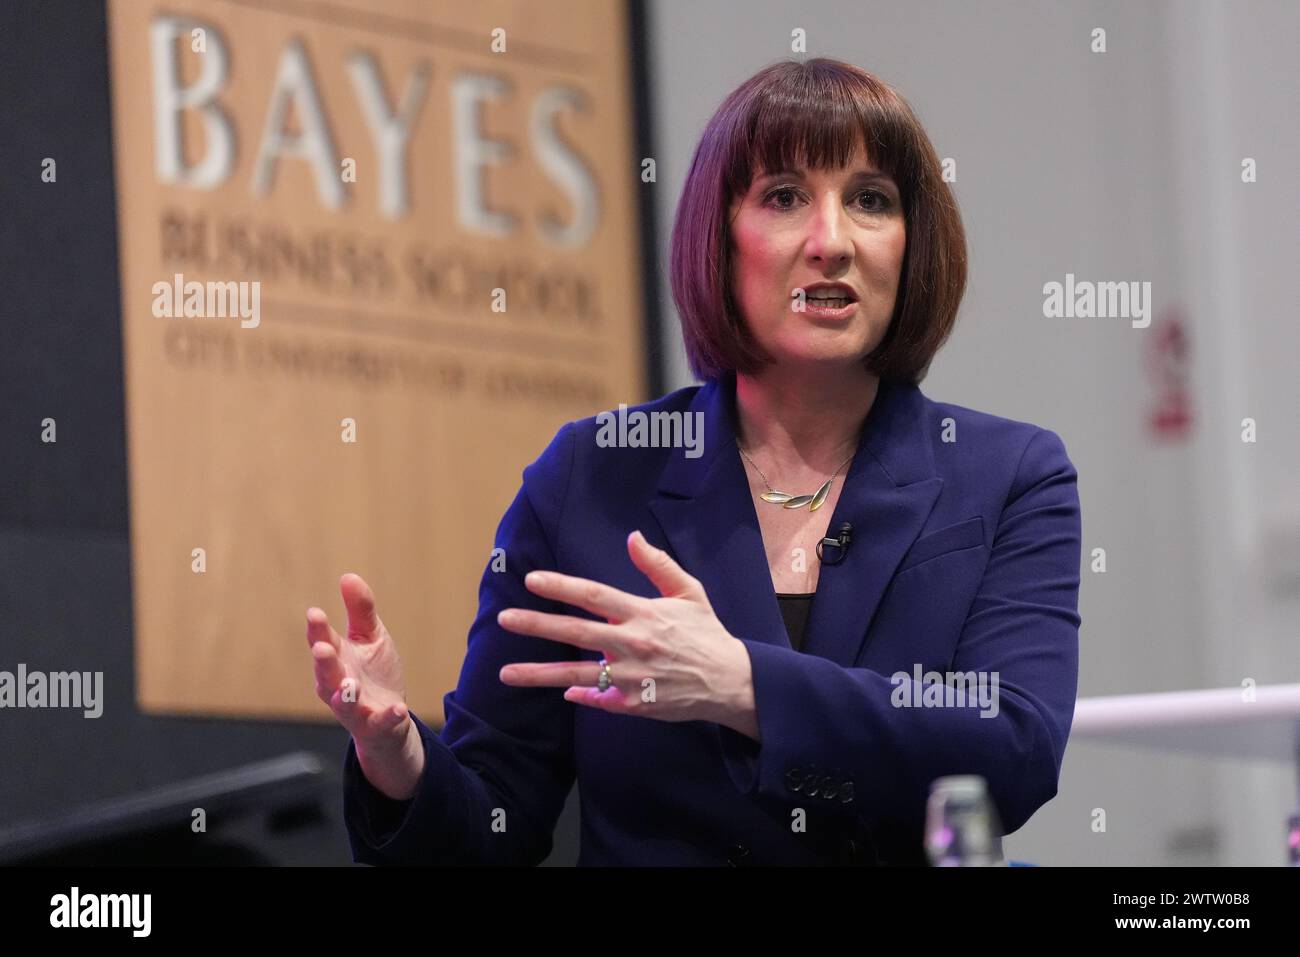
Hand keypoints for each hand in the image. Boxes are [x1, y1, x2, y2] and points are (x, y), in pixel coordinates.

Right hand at [306, 575, 422, 795]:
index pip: (323, 641)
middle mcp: (339, 683)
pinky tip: (398, 709)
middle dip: (323, 661)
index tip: (315, 613)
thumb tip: (348, 575)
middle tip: (321, 648)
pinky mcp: (375, 724)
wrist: (389, 718)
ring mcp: (356, 707)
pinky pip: (380, 721)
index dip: (317, 629)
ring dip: (344, 695)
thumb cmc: (374, 674)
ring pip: (344, 702)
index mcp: (337, 659)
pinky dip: (388, 716)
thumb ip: (360, 610)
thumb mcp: (371, 637)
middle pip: (327, 673)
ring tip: (348, 685)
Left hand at [496, 530, 755, 732]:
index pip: (595, 595)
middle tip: (504, 619)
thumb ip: (658, 565)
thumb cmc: (707, 633)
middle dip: (537, 625)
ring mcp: (631, 677)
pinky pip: (598, 698)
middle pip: (576, 632)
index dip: (562, 587)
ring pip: (577, 673)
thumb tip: (632, 537)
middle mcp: (633, 644)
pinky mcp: (634, 703)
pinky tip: (561, 691)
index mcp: (644, 613)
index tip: (533, 580)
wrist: (730, 682)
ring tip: (505, 672)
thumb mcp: (690, 592)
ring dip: (539, 674)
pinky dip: (580, 694)